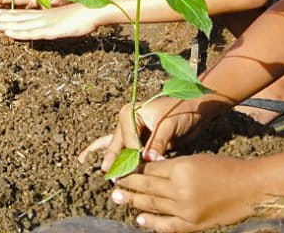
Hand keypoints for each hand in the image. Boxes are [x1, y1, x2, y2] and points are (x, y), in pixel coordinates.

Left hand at [0, 2, 99, 39]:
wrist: (94, 12)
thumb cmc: (83, 17)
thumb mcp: (66, 22)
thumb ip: (56, 26)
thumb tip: (52, 30)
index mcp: (45, 15)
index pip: (22, 14)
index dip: (8, 14)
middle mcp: (42, 17)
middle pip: (17, 17)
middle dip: (0, 17)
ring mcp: (45, 22)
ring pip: (21, 23)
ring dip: (4, 23)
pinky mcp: (50, 29)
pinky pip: (32, 32)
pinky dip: (19, 32)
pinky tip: (8, 32)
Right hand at [79, 96, 205, 172]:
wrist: (196, 108)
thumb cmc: (182, 110)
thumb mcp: (169, 125)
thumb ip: (158, 142)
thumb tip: (149, 160)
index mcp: (133, 112)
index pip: (128, 139)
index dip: (131, 155)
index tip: (135, 166)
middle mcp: (130, 122)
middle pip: (118, 144)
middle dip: (113, 160)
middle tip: (109, 175)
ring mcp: (134, 132)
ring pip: (117, 147)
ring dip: (108, 158)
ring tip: (87, 162)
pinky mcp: (141, 141)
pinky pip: (125, 150)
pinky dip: (114, 155)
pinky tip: (94, 159)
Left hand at [112, 154, 254, 232]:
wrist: (248, 188)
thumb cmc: (225, 167)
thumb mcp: (197, 159)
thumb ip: (174, 165)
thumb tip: (152, 167)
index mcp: (182, 168)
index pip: (150, 169)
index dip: (135, 168)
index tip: (123, 166)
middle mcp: (180, 189)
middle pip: (147, 187)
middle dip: (129, 184)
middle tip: (113, 182)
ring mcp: (185, 209)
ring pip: (152, 205)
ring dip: (134, 202)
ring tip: (118, 198)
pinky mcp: (192, 224)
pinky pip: (166, 225)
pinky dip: (151, 222)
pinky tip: (139, 219)